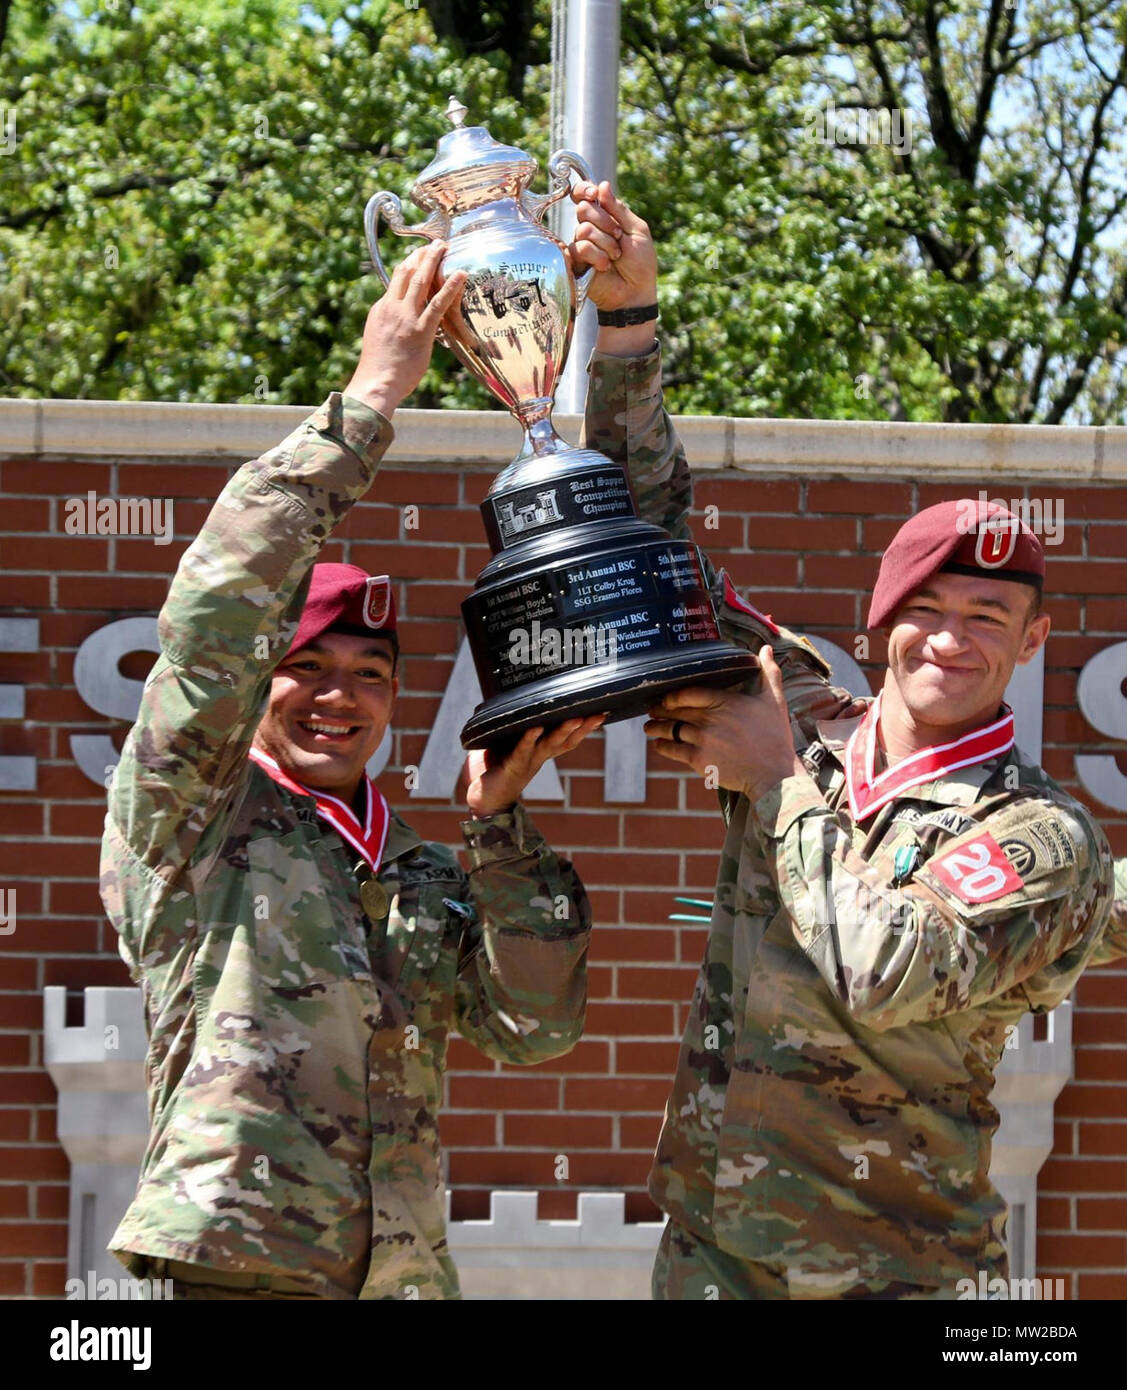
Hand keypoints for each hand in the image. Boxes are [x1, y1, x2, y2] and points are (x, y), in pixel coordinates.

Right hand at [345, 240, 466, 419]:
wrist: (376, 382)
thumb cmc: (379, 368)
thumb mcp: (379, 338)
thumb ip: (390, 324)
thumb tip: (400, 323)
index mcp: (381, 309)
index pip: (396, 279)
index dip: (409, 263)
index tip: (419, 254)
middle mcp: (392, 307)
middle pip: (407, 272)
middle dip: (422, 255)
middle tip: (435, 243)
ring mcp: (406, 317)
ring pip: (421, 281)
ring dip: (434, 261)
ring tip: (445, 247)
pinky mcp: (421, 330)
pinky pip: (438, 304)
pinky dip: (450, 287)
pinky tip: (460, 274)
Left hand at [465, 715, 605, 817]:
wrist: (483, 802)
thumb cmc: (493, 770)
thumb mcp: (505, 745)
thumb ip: (512, 728)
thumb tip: (510, 703)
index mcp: (540, 752)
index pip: (567, 739)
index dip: (584, 728)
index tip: (600, 714)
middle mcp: (538, 757)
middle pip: (566, 741)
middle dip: (583, 728)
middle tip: (597, 715)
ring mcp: (527, 763)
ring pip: (549, 745)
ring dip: (562, 732)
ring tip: (574, 718)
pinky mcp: (511, 767)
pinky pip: (522, 751)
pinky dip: (529, 739)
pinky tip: (535, 727)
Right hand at [567, 181, 657, 353]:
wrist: (635, 293)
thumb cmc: (640, 264)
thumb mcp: (637, 231)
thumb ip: (619, 209)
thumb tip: (602, 186)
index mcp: (605, 217)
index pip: (585, 195)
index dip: (585, 190)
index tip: (593, 194)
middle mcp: (591, 228)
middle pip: (584, 208)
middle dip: (605, 222)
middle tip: (618, 237)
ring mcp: (582, 245)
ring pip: (583, 229)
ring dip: (605, 243)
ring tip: (615, 257)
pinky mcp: (575, 263)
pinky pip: (580, 248)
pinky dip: (597, 256)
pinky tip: (605, 266)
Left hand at [643, 648, 804, 801]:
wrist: (773, 774)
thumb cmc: (775, 737)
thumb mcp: (775, 701)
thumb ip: (768, 673)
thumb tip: (766, 649)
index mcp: (726, 701)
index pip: (690, 692)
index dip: (674, 695)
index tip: (667, 697)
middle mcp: (710, 718)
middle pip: (677, 710)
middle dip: (661, 710)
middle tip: (652, 709)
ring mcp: (703, 739)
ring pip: (671, 729)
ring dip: (656, 727)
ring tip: (649, 727)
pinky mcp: (699, 760)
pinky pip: (674, 750)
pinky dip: (663, 746)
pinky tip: (659, 744)